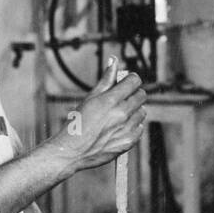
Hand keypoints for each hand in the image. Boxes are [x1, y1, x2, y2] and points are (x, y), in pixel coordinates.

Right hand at [54, 57, 147, 171]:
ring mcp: (126, 129)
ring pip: (142, 112)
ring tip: (119, 116)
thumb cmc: (77, 124)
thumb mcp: (89, 99)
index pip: (134, 81)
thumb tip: (114, 60)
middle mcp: (121, 114)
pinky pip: (140, 128)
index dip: (130, 80)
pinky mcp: (128, 142)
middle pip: (141, 95)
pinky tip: (120, 128)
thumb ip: (106, 80)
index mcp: (111, 100)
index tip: (125, 83)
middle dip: (133, 94)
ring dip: (134, 111)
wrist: (71, 152)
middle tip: (121, 99)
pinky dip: (133, 126)